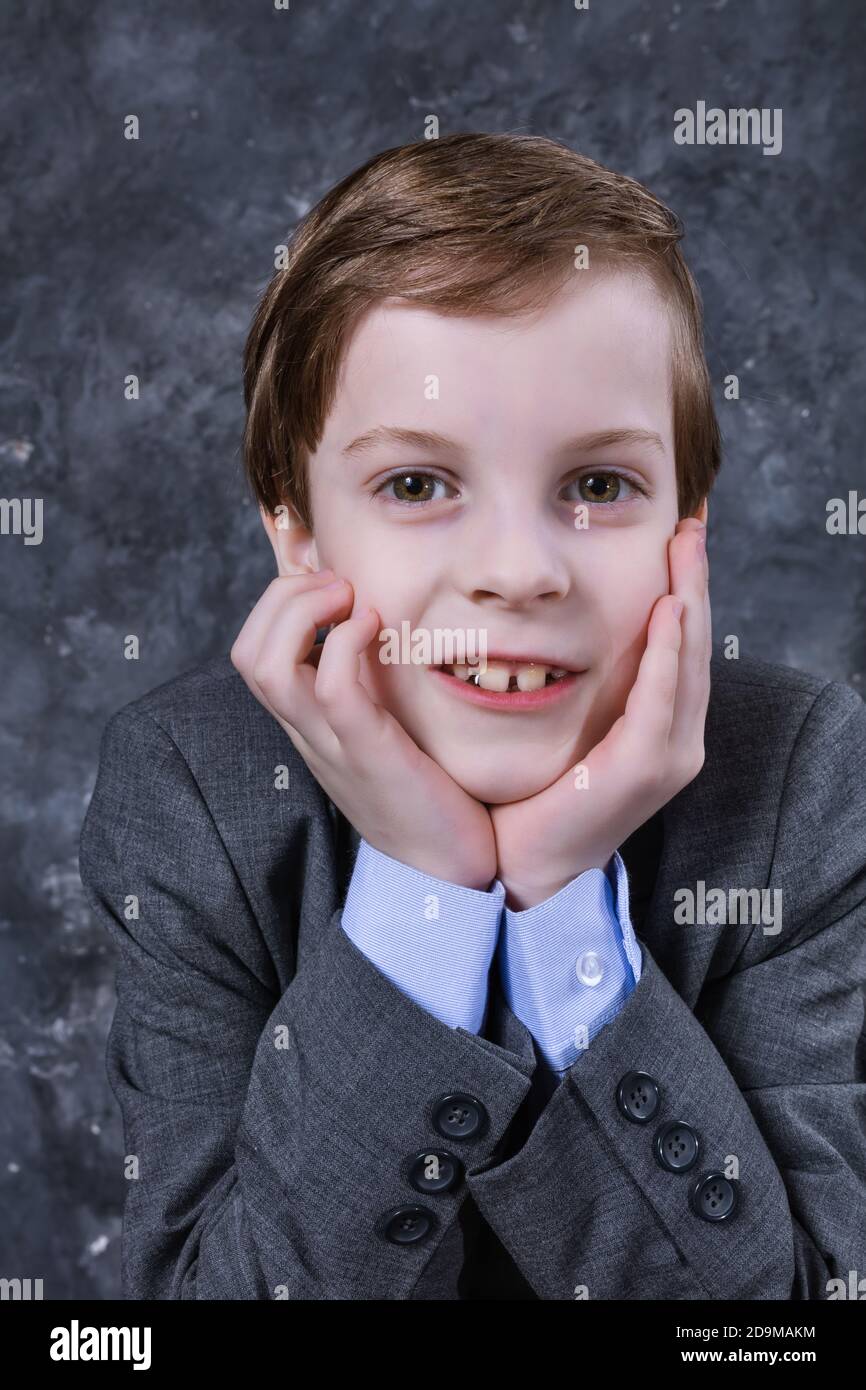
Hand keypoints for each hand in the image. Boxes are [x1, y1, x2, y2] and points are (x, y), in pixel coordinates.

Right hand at [230, 569, 496, 888]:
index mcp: (307, 724)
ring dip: (302, 611)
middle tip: (338, 582)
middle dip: (282, 596)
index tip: (332, 583)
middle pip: (246, 652)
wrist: (447, 874)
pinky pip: (331, 689)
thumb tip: (372, 625)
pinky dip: (344, 642)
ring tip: (349, 597)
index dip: (278, 601)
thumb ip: (369, 686)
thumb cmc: (427, 795)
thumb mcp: (385, 729)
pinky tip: (376, 625)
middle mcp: (307, 732)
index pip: (251, 652)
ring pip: (268, 667)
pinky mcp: (369, 754)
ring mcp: (331, 744)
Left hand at [490, 518, 710, 909]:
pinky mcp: (643, 769)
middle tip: (691, 524)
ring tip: (686, 548)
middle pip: (695, 644)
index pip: (681, 645)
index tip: (678, 537)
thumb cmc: (535, 793)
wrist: (523, 863)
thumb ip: (582, 682)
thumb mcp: (567, 724)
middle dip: (695, 581)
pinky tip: (667, 610)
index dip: (686, 590)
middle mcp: (677, 739)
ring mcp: (668, 757)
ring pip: (687, 663)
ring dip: (690, 601)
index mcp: (661, 728)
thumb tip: (559, 626)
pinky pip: (660, 699)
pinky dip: (666, 653)